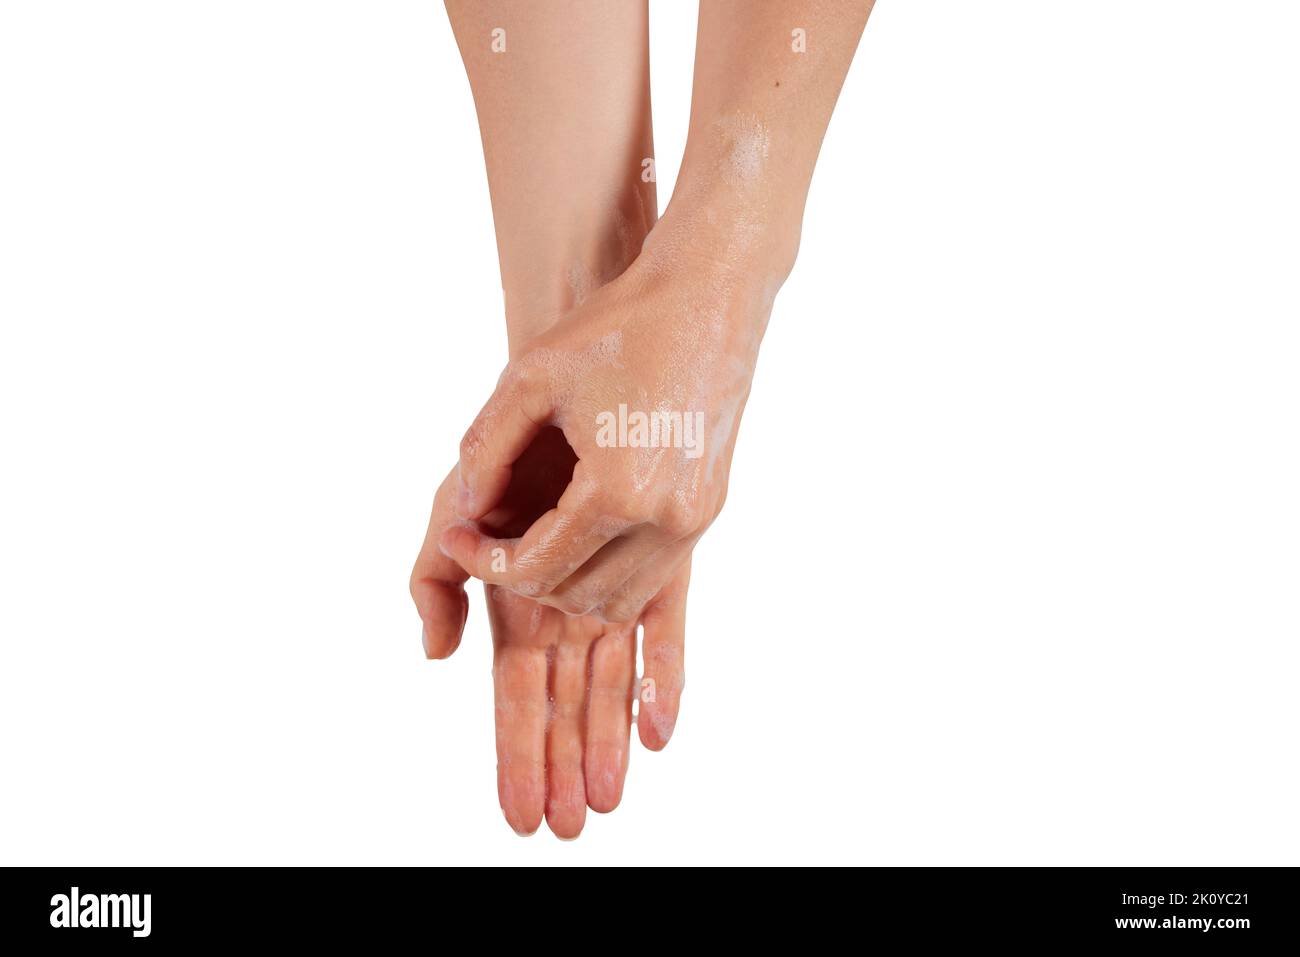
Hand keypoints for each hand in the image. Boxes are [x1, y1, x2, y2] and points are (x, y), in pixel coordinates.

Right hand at [411, 428, 686, 837]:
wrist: (571, 382)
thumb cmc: (505, 444)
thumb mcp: (452, 503)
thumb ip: (433, 577)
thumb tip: (438, 653)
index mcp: (515, 600)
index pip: (515, 692)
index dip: (516, 751)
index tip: (518, 814)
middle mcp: (565, 602)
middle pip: (565, 701)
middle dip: (562, 764)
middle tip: (564, 828)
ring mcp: (615, 586)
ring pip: (611, 680)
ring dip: (606, 738)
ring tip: (605, 801)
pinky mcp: (663, 564)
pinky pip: (664, 631)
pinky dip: (660, 678)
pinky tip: (660, 730)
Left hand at [440, 248, 775, 622]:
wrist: (707, 298)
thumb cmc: (617, 328)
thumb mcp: (529, 377)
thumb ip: (485, 450)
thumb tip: (466, 510)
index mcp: (618, 490)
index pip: (535, 569)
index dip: (482, 561)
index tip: (454, 533)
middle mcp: (666, 520)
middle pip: (574, 597)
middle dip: (519, 578)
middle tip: (488, 538)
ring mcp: (695, 520)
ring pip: (616, 602)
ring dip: (565, 586)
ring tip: (532, 539)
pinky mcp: (709, 510)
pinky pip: (649, 577)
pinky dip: (605, 573)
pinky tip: (575, 530)